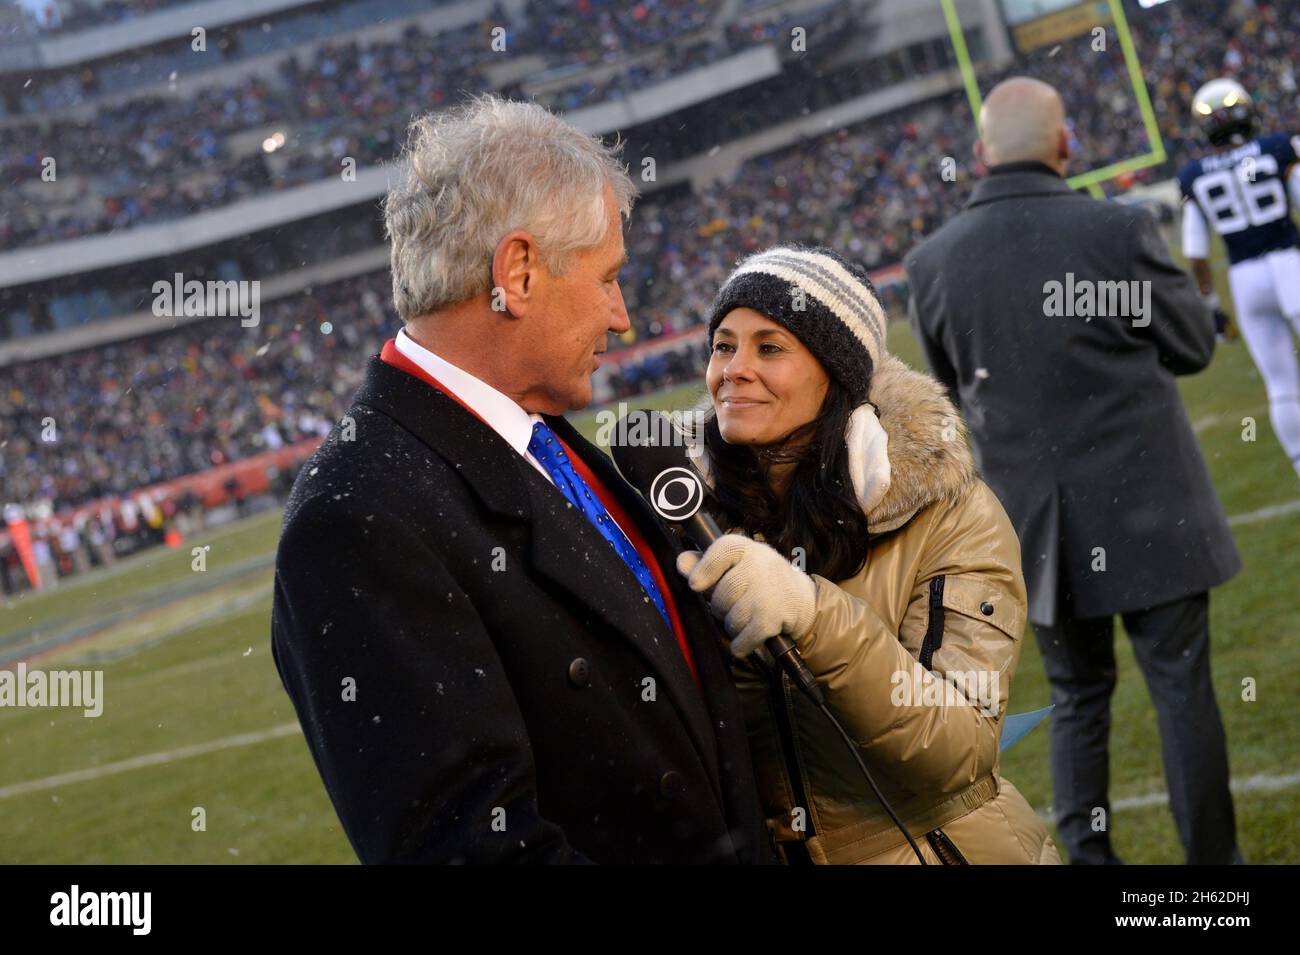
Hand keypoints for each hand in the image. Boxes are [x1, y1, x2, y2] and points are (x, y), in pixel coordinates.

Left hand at [676, 534, 815, 658]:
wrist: (801, 599)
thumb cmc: (759, 579)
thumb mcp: (735, 564)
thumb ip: (705, 563)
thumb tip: (681, 563)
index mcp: (746, 548)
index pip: (723, 550)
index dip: (705, 568)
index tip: (695, 584)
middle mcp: (760, 565)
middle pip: (722, 593)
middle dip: (722, 606)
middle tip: (734, 604)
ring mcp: (768, 592)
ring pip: (731, 618)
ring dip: (733, 625)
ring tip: (746, 616)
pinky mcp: (774, 618)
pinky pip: (744, 638)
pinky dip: (741, 644)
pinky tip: (746, 638)